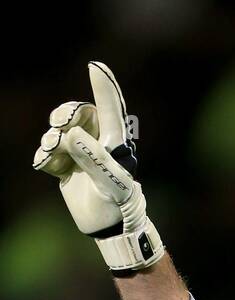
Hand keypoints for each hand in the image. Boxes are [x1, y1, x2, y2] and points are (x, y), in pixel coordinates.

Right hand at [33, 60, 163, 272]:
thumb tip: (70, 134)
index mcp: (114, 142)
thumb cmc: (117, 204)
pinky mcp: (65, 167)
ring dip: (51, 138)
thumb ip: (93, 159)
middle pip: (76, 114)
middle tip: (59, 123)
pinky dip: (44, 157)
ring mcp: (79, 154)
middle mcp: (96, 143)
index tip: (95, 65)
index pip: (109, 109)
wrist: (107, 227)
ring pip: (58, 132)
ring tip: (53, 151)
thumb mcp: (111, 184)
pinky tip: (49, 167)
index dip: (103, 87)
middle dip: (64, 114)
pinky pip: (47, 153)